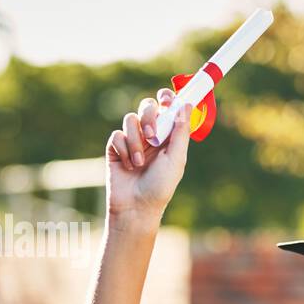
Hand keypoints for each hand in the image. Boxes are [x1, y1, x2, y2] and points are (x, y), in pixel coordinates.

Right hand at [105, 88, 191, 219]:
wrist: (136, 206)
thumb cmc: (160, 186)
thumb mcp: (176, 159)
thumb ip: (180, 132)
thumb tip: (187, 104)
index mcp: (169, 136)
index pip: (168, 109)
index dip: (168, 98)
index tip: (167, 98)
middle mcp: (151, 135)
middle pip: (147, 107)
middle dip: (148, 116)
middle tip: (152, 134)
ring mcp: (133, 140)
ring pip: (130, 119)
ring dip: (136, 141)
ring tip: (140, 162)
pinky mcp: (116, 147)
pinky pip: (117, 135)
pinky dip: (124, 150)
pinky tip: (128, 166)